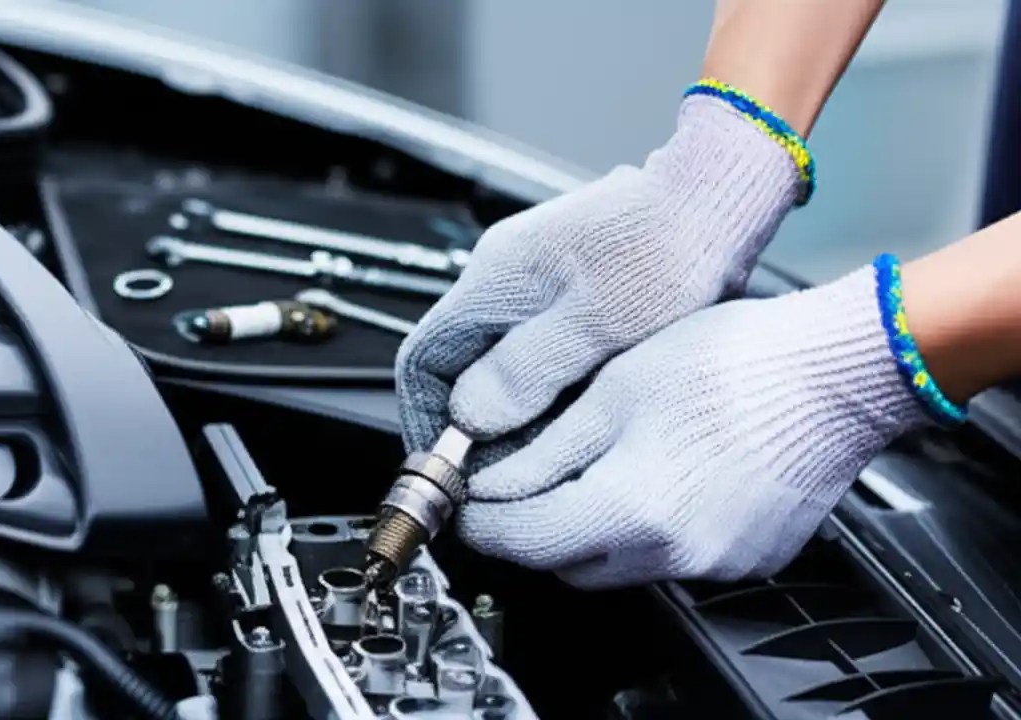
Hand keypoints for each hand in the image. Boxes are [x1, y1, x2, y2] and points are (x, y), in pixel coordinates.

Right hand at [397, 95, 800, 454]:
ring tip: (548, 449)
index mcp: (494, 282)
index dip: (427, 420)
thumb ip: (525, 372)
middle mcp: (503, 277)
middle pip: (457, 365)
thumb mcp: (597, 324)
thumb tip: (469, 417)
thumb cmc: (669, 249)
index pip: (421, 360)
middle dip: (475, 425)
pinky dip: (546, 387)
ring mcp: (535, 278)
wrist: (718, 193)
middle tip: (507, 473)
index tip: (451, 466)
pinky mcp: (569, 284)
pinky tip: (581, 409)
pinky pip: (536, 346)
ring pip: (498, 360)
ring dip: (514, 409)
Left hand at [456, 267, 929, 588]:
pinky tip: (656, 474)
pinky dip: (645, 528)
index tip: (467, 497)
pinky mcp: (745, 558)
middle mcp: (674, 553)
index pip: (524, 542)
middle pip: (568, 562)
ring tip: (595, 464)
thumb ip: (546, 448)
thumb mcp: (615, 389)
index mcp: (632, 509)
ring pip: (617, 564)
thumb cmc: (738, 361)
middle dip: (533, 526)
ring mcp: (714, 562)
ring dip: (589, 527)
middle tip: (521, 477)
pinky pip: (670, 558)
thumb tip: (491, 480)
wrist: (838, 370)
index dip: (483, 520)